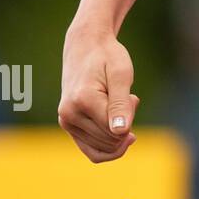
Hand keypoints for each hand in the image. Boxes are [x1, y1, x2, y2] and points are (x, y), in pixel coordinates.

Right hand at [58, 23, 138, 162]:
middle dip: (125, 124)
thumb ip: (121, 104)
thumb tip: (121, 132)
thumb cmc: (108, 58)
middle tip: (126, 99)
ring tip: (117, 106)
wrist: (85, 47)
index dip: (130, 116)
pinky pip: (91, 151)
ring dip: (118, 132)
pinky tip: (118, 128)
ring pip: (103, 149)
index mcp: (82, 101)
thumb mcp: (121, 74)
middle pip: (110, 140)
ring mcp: (66, 122)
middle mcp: (69, 115)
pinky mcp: (68, 125)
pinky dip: (109, 146)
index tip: (132, 96)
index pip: (115, 130)